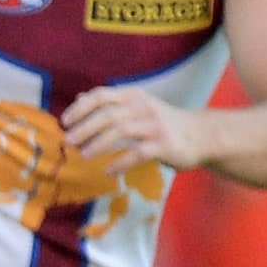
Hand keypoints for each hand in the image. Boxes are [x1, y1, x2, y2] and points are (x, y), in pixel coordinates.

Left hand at [59, 85, 210, 172]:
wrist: (202, 135)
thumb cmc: (162, 123)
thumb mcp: (137, 107)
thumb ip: (111, 104)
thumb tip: (79, 98)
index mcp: (134, 96)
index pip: (102, 96)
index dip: (80, 108)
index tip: (64, 122)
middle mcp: (144, 107)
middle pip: (108, 114)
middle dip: (84, 128)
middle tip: (68, 142)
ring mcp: (155, 125)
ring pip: (120, 131)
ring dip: (98, 145)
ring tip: (83, 156)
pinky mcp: (165, 144)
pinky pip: (138, 153)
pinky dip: (120, 162)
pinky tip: (109, 171)